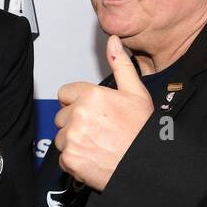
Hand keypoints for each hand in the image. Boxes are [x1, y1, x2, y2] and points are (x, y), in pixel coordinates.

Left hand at [53, 35, 153, 190]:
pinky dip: (75, 160)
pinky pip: (63, 157)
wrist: (145, 165)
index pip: (65, 93)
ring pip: (61, 137)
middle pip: (62, 116)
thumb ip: (121, 65)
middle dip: (75, 122)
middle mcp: (78, 115)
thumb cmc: (142, 132)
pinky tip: (93, 158)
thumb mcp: (136, 93)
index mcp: (92, 96)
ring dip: (74, 141)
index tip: (91, 112)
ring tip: (98, 144)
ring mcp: (72, 138)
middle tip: (98, 131)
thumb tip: (112, 41)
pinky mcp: (69, 159)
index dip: (77, 102)